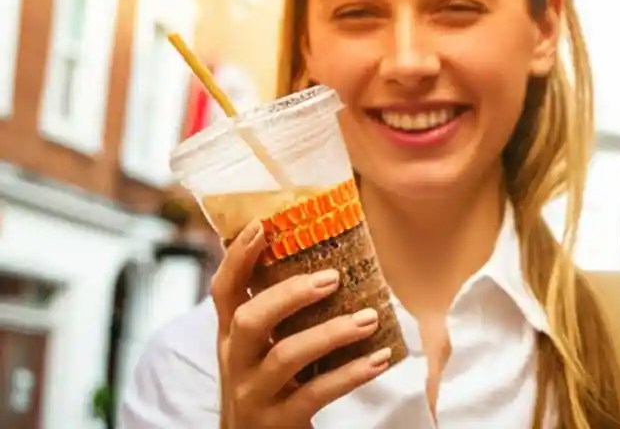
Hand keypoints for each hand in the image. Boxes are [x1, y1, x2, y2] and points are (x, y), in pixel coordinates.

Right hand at [211, 222, 391, 428]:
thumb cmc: (270, 389)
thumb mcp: (262, 351)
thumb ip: (280, 315)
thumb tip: (324, 260)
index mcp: (232, 339)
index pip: (224, 291)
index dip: (238, 257)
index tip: (264, 225)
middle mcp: (236, 363)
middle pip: (249, 319)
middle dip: (290, 294)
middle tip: (332, 277)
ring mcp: (254, 394)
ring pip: (285, 356)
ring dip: (331, 332)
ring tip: (370, 318)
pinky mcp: (278, 422)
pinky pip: (316, 393)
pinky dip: (351, 374)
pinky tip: (380, 359)